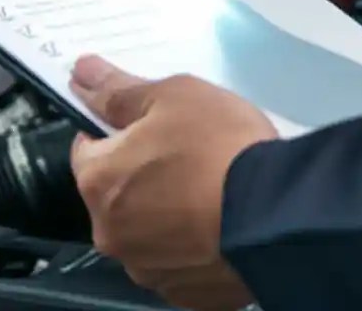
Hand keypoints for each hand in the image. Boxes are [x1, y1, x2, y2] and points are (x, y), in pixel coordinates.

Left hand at [68, 55, 277, 310]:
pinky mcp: (185, 295)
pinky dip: (192, 247)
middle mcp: (111, 234)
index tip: (152, 128)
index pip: (87, 149)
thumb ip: (118, 90)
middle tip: (188, 158)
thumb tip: (81, 72)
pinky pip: (179, 263)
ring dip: (165, 215)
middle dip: (141, 176)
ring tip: (210, 195)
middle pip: (116, 195)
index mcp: (98, 183)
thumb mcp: (172, 96)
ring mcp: (148, 270)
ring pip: (146, 233)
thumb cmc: (220, 147)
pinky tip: (219, 227)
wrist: (281, 213)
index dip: (118, 132)